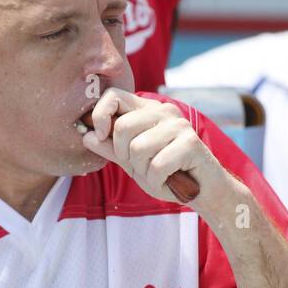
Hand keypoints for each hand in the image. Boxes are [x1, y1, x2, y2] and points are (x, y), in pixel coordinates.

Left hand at [82, 89, 217, 208]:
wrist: (201, 191)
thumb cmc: (166, 175)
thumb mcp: (132, 162)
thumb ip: (110, 148)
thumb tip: (86, 135)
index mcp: (147, 111)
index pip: (114, 96)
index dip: (101, 115)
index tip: (100, 136)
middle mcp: (163, 111)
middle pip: (122, 127)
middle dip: (125, 156)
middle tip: (141, 167)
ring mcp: (178, 125)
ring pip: (138, 148)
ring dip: (143, 172)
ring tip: (158, 175)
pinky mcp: (190, 143)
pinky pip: (157, 165)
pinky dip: (157, 181)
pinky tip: (169, 181)